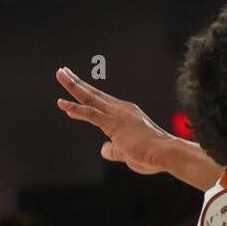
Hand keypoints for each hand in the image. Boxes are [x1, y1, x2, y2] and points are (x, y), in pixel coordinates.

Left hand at [56, 68, 170, 174]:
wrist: (166, 152)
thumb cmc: (152, 154)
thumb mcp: (128, 153)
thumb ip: (114, 150)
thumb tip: (103, 149)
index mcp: (126, 114)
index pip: (101, 101)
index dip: (86, 92)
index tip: (74, 85)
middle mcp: (120, 109)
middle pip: (93, 93)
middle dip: (76, 82)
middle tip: (62, 71)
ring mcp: (116, 115)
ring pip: (89, 97)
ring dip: (73, 85)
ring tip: (60, 74)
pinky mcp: (112, 123)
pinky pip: (90, 113)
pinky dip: (74, 108)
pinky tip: (61, 103)